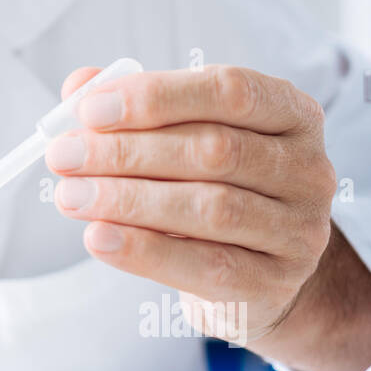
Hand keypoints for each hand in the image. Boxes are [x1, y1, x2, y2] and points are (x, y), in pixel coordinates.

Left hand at [45, 65, 337, 345]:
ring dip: (127, 199)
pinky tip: (98, 237)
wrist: (260, 274)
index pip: (228, 90)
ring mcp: (299, 230)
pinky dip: (144, 250)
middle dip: (126, 151)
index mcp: (290, 112)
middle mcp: (307, 168)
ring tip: (70, 196)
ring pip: (209, 207)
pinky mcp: (274, 282)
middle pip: (213, 150)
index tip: (89, 109)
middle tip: (63, 156)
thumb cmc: (215, 189)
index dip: (155, 97)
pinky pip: (205, 265)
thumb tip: (77, 87)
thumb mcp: (184, 139)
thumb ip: (136, 108)